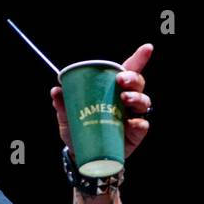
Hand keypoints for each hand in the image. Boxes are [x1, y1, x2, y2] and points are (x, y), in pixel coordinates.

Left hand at [50, 42, 153, 159]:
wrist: (82, 155)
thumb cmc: (78, 129)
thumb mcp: (67, 116)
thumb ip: (63, 103)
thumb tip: (56, 90)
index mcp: (113, 89)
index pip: (128, 70)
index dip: (139, 58)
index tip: (147, 48)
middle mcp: (126, 100)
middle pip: (138, 83)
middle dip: (132, 78)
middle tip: (120, 80)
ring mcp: (132, 116)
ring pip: (144, 102)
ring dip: (137, 97)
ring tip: (125, 98)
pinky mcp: (134, 134)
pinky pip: (142, 125)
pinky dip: (139, 123)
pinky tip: (131, 123)